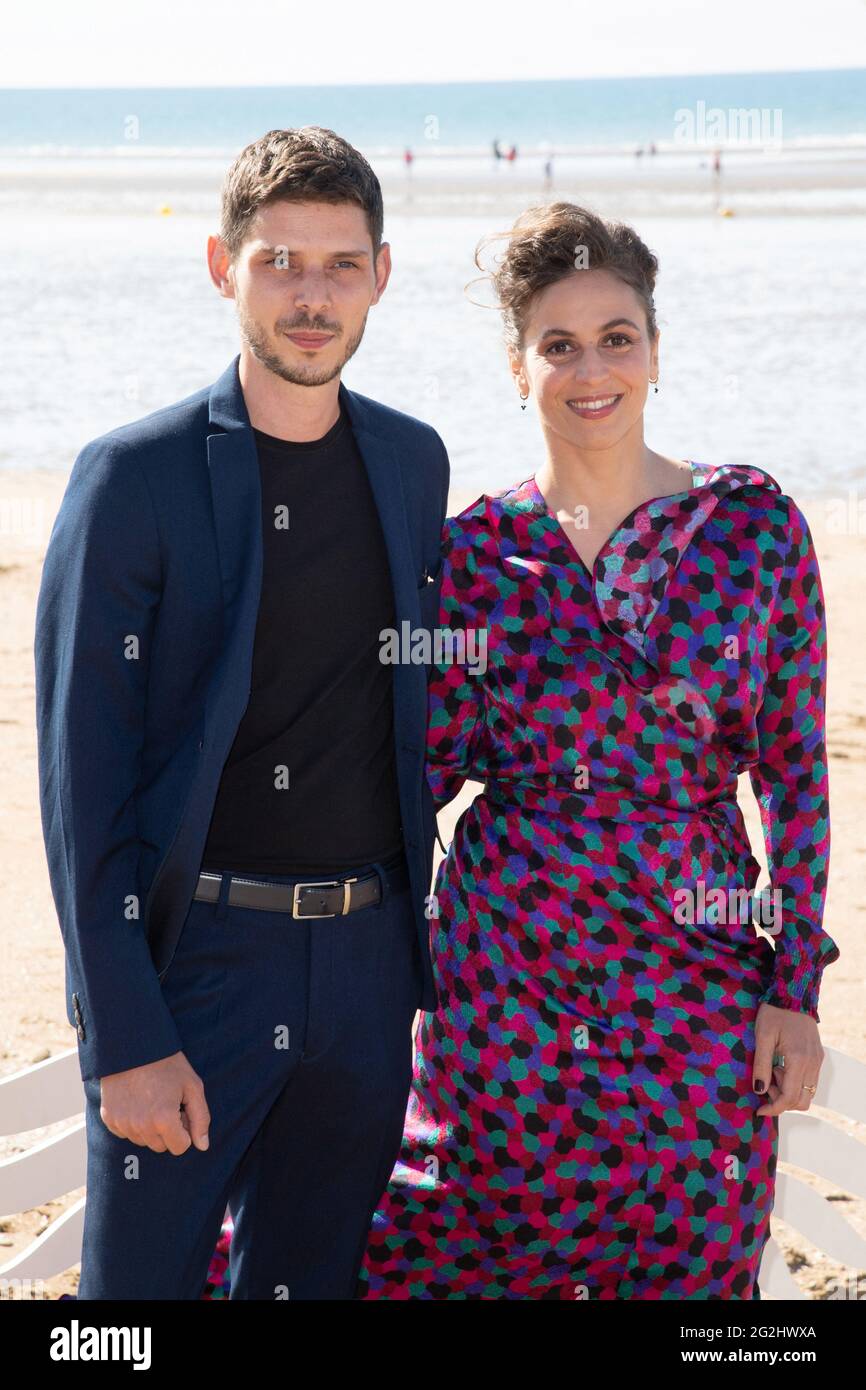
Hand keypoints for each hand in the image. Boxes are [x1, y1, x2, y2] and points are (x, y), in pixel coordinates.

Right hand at [99, 1051, 210, 1154]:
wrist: (133, 1046)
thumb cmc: (167, 1065)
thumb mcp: (192, 1087)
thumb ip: (201, 1119)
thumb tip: (203, 1146)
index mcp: (163, 1120)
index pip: (180, 1147)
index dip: (184, 1129)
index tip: (180, 1110)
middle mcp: (140, 1127)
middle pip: (161, 1146)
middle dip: (168, 1130)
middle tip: (167, 1103)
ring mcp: (122, 1124)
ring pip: (143, 1141)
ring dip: (150, 1128)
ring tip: (152, 1100)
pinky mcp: (109, 1119)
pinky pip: (126, 1132)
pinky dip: (133, 1123)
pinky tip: (136, 1101)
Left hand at [753, 1002, 823, 1117]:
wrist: (793, 994)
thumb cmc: (774, 1013)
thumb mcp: (762, 1037)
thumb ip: (761, 1065)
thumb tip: (759, 1090)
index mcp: (799, 1059)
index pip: (790, 1097)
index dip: (774, 1108)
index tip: (759, 1110)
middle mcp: (813, 1063)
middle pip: (802, 1101)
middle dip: (781, 1100)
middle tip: (765, 1083)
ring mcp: (818, 1061)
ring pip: (807, 1093)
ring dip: (788, 1091)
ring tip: (773, 1071)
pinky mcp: (818, 1057)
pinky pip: (809, 1081)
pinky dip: (795, 1082)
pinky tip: (781, 1066)